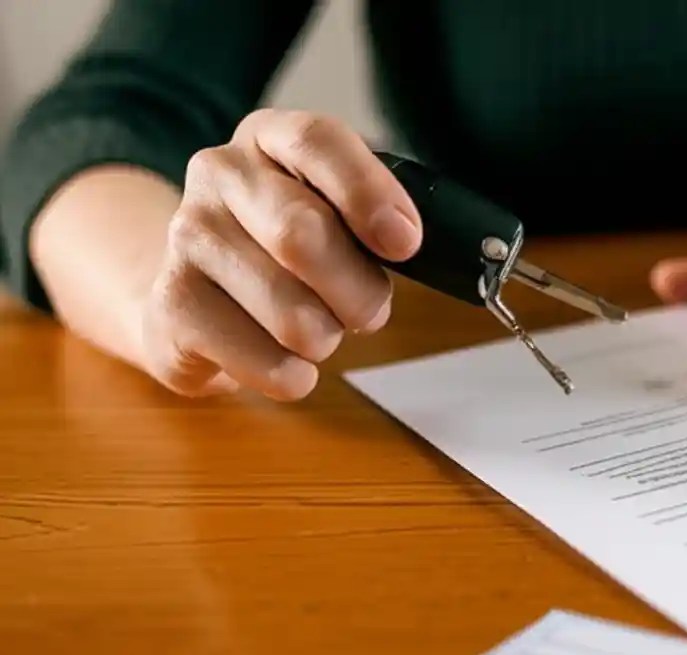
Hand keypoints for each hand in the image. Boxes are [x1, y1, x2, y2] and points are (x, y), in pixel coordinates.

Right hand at [141, 110, 421, 399]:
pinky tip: (287, 363)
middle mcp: (219, 174)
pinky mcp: (171, 306)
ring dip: (326, 338)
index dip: (367, 194)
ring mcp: (186, 236)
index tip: (405, 243)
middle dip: (358, 292)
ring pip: (291, 313)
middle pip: (301, 235)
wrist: (193, 296)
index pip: (316, 140)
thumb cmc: (285, 252)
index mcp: (270, 137)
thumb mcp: (334, 212)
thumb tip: (404, 240)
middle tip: (368, 311)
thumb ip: (371, 218)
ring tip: (318, 333)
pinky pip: (262, 360)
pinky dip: (293, 375)